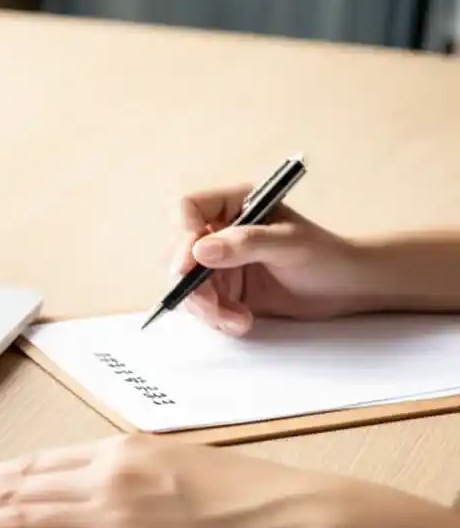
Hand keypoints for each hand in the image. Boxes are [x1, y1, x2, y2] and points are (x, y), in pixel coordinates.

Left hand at [0, 436, 459, 527]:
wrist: (292, 516)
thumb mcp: (175, 461)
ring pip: (18, 521)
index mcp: (116, 452)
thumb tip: (88, 476)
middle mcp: (103, 479)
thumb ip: (125, 469)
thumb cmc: (244, 492)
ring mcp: (111, 519)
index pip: (31, 465)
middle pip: (11, 490)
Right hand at [171, 185, 366, 335]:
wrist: (346, 288)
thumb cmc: (326, 255)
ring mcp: (220, 263)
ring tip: (237, 319)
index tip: (190, 263)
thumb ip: (246, 244)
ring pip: (187, 284)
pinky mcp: (225, 290)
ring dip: (206, 306)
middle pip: (180, 252)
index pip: (188, 209)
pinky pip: (203, 304)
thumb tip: (199, 250)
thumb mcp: (289, 244)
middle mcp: (221, 232)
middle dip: (191, 283)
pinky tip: (242, 321)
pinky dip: (217, 317)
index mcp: (235, 206)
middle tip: (211, 303)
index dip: (183, 234)